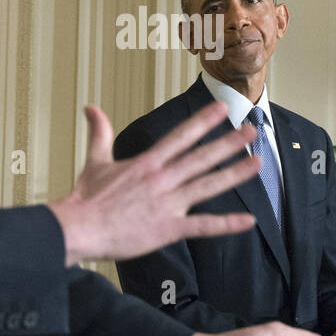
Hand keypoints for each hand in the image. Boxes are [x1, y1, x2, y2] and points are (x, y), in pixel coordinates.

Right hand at [49, 102, 260, 264]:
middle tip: (251, 130)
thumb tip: (91, 107)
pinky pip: (203, 226)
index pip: (180, 136)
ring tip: (257, 163)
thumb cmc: (86, 199)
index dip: (203, 121)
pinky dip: (227, 225)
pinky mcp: (167, 229)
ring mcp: (167, 204)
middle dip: (229, 143)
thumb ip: (100, 133)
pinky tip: (248, 222)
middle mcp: (161, 179)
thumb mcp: (95, 161)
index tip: (222, 108)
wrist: (78, 229)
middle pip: (201, 157)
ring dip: (235, 174)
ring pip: (207, 185)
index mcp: (147, 163)